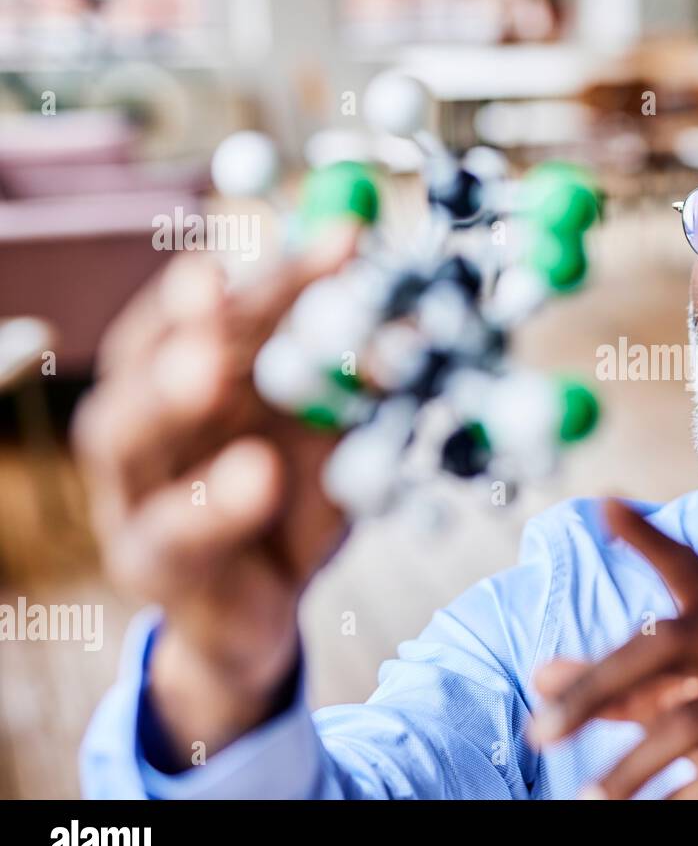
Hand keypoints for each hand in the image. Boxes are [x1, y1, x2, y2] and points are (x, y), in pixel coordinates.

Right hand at [72, 228, 357, 765]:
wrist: (262, 606)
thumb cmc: (289, 499)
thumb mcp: (334, 433)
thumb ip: (361, 382)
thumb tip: (421, 322)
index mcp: (191, 372)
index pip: (225, 308)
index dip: (280, 273)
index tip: (343, 239)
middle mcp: (148, 419)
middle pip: (152, 356)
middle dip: (188, 318)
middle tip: (214, 287)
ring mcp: (136, 492)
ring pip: (128, 439)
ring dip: (166, 399)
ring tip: (209, 370)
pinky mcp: (153, 566)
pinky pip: (172, 535)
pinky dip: (211, 506)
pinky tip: (255, 476)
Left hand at [529, 500, 697, 798]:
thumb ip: (630, 692)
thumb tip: (543, 673)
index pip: (694, 574)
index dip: (651, 540)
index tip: (603, 503)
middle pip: (670, 644)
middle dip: (598, 685)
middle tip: (540, 732)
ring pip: (692, 720)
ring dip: (631, 768)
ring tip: (585, 800)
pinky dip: (685, 798)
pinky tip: (655, 814)